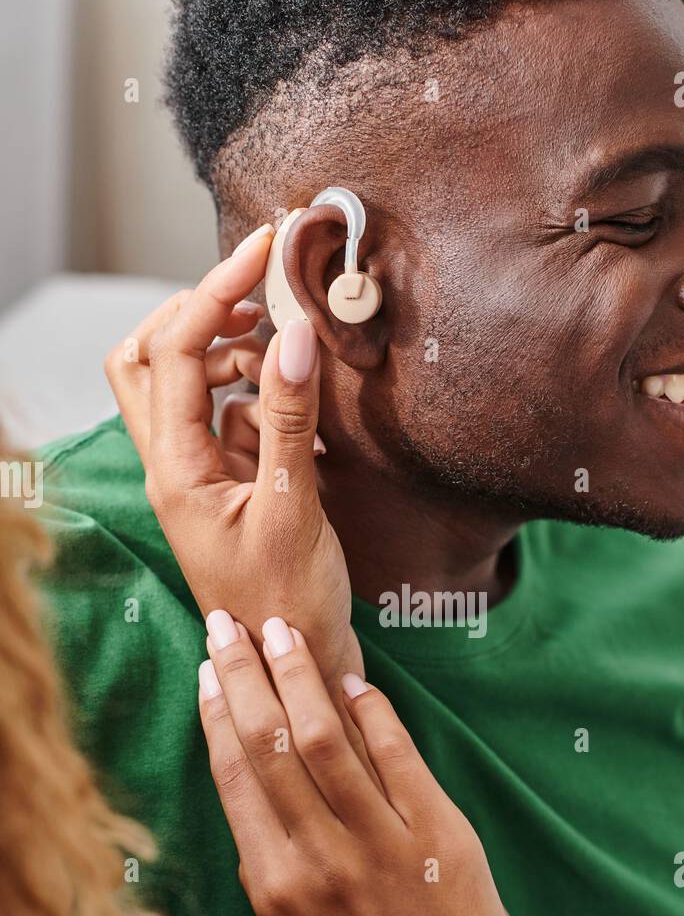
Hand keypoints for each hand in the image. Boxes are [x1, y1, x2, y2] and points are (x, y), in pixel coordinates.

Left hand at [105, 224, 361, 689]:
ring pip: (189, 386)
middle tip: (256, 296)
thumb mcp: (294, 507)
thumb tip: (294, 332)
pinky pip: (231, 418)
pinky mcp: (230, 485)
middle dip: (196, 314)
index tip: (265, 251)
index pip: (175, 354)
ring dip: (234, 355)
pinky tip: (305, 414)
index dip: (217, 292)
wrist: (296, 663)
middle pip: (146, 361)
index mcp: (175, 471)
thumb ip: (288, 417)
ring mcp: (200, 475)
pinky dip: (262, 397)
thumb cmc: (288, 604)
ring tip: (290, 354)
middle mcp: (174, 466)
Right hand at [196, 611, 534, 915]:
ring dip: (299, 675)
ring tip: (282, 631)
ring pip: (326, 736)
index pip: (236, 776)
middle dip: (243, 674)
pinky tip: (353, 682)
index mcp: (275, 887)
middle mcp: (320, 857)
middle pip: (270, 741)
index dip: (217, 715)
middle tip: (229, 624)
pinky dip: (373, 712)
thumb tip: (254, 825)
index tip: (206, 672)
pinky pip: (399, 755)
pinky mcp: (441, 834)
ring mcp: (383, 842)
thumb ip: (266, 888)